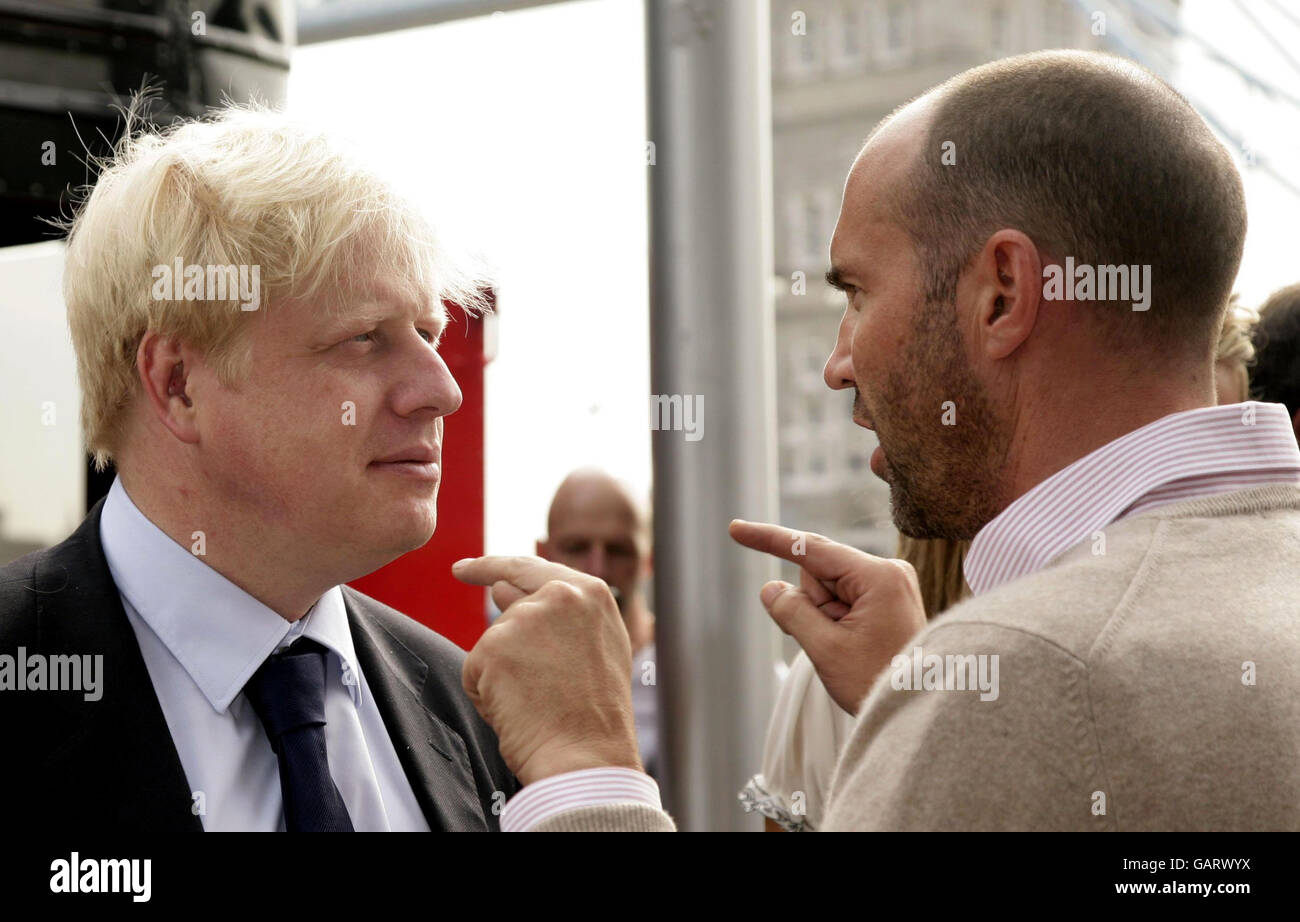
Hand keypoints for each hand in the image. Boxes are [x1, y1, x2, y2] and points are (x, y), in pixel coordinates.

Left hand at [453, 556, 642, 785]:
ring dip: (501, 671)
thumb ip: (557, 616)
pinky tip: (516, 711)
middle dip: (480, 576)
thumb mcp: (594, 649)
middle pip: (505, 589)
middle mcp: (559, 596)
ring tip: (537, 702)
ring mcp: (526, 620)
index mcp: (592, 594)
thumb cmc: (595, 717)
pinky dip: (487, 696)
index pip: (533, 568)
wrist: (587, 757)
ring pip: (493, 641)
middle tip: (461, 570)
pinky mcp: (493, 649)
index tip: (467, 565)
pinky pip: (475, 672)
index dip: (495, 565)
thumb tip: (500, 589)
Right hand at [729, 519, 925, 713]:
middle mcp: (888, 572)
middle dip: (813, 604)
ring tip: (851, 649)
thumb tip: (770, 588)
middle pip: (819, 572)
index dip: (769, 539)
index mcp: (878, 577)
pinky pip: (843, 600)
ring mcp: (890, 585)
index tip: (736, 528)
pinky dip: (835, 620)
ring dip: (825, 617)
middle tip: (834, 643)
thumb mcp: (826, 649)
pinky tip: (853, 645)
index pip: (812, 549)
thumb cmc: (880, 683)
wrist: (921, 710)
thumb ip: (792, 612)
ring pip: (828, 588)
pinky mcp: (887, 600)